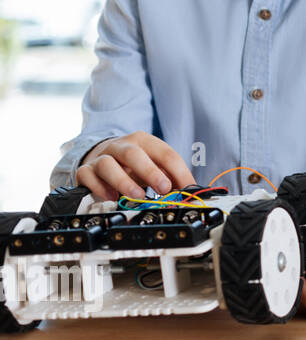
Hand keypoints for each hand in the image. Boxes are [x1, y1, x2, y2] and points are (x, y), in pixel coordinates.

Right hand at [76, 131, 195, 199]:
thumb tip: (187, 191)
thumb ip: (169, 176)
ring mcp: (101, 157)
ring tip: (137, 196)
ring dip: (124, 182)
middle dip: (151, 172)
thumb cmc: (131, 163)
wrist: (99, 156)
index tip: (187, 187)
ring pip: (108, 165)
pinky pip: (88, 176)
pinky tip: (111, 197)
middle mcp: (120, 146)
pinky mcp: (85, 170)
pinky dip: (99, 188)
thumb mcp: (153, 165)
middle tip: (164, 188)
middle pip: (134, 154)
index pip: (165, 153)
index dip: (179, 172)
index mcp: (143, 141)